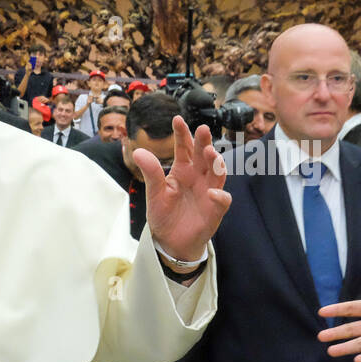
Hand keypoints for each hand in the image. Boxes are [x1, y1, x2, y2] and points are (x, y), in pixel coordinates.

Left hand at [140, 115, 231, 262]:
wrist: (171, 242)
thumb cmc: (164, 215)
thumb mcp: (154, 194)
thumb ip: (151, 173)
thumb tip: (138, 151)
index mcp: (182, 170)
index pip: (184, 148)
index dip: (182, 134)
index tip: (177, 119)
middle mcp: (198, 177)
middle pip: (204, 155)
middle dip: (204, 142)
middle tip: (203, 130)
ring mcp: (209, 191)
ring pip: (218, 172)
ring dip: (216, 162)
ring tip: (211, 153)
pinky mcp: (216, 209)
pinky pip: (222, 199)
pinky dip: (219, 196)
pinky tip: (211, 193)